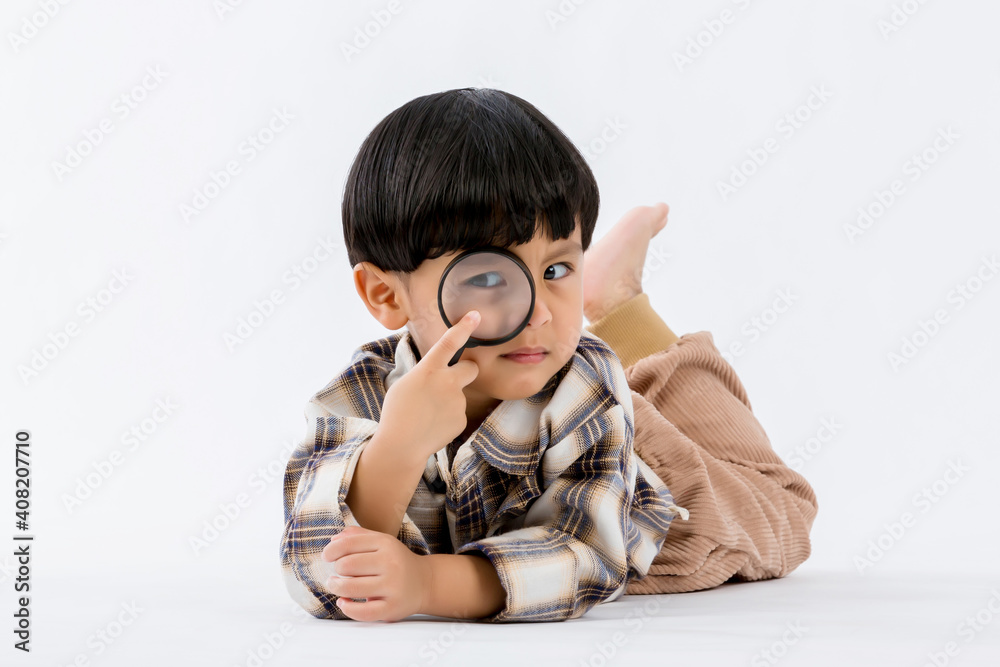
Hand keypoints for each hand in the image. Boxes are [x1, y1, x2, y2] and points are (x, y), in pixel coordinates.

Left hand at [322, 525, 430, 621]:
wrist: (425, 582)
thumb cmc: (396, 561)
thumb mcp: (382, 542)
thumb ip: (358, 536)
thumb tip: (333, 539)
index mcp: (386, 543)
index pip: (348, 544)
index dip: (331, 550)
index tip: (327, 556)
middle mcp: (390, 563)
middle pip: (346, 565)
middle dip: (336, 570)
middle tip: (337, 574)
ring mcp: (392, 586)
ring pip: (350, 588)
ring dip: (335, 587)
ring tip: (335, 586)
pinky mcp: (392, 608)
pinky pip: (362, 612)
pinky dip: (347, 608)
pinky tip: (344, 602)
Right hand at [376, 310, 481, 462]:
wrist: (401, 445)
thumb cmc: (396, 412)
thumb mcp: (405, 384)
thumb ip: (426, 374)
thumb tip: (438, 374)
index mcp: (429, 370)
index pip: (449, 342)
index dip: (463, 327)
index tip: (476, 315)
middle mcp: (448, 382)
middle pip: (471, 368)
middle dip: (466, 370)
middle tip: (452, 380)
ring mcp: (457, 402)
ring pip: (458, 395)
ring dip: (448, 401)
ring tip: (427, 414)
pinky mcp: (462, 419)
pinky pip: (457, 414)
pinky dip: (447, 419)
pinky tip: (433, 426)